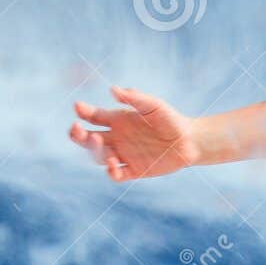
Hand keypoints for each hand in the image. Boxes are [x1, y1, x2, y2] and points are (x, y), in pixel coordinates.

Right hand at [69, 86, 199, 181]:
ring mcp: (123, 155)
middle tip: (75, 128)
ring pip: (99, 156)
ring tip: (96, 140)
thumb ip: (134, 97)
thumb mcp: (152, 105)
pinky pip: (117, 174)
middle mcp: (117, 138)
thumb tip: (112, 90)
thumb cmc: (170, 119)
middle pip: (88, 138)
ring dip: (94, 150)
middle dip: (78, 134)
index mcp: (118, 120)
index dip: (83, 112)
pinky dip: (111, 172)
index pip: (93, 117)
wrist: (189, 141)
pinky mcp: (134, 170)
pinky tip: (113, 164)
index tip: (78, 107)